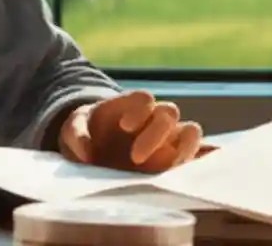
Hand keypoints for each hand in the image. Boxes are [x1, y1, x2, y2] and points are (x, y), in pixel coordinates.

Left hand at [58, 91, 202, 172]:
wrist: (92, 149)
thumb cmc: (86, 133)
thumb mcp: (73, 129)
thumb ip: (76, 134)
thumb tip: (86, 153)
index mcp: (130, 105)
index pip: (145, 97)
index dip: (139, 109)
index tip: (124, 126)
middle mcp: (153, 118)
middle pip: (169, 112)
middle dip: (155, 133)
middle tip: (135, 157)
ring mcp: (167, 138)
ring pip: (191, 132)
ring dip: (184, 147)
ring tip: (168, 167)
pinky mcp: (174, 159)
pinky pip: (196, 156)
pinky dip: (199, 161)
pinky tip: (192, 174)